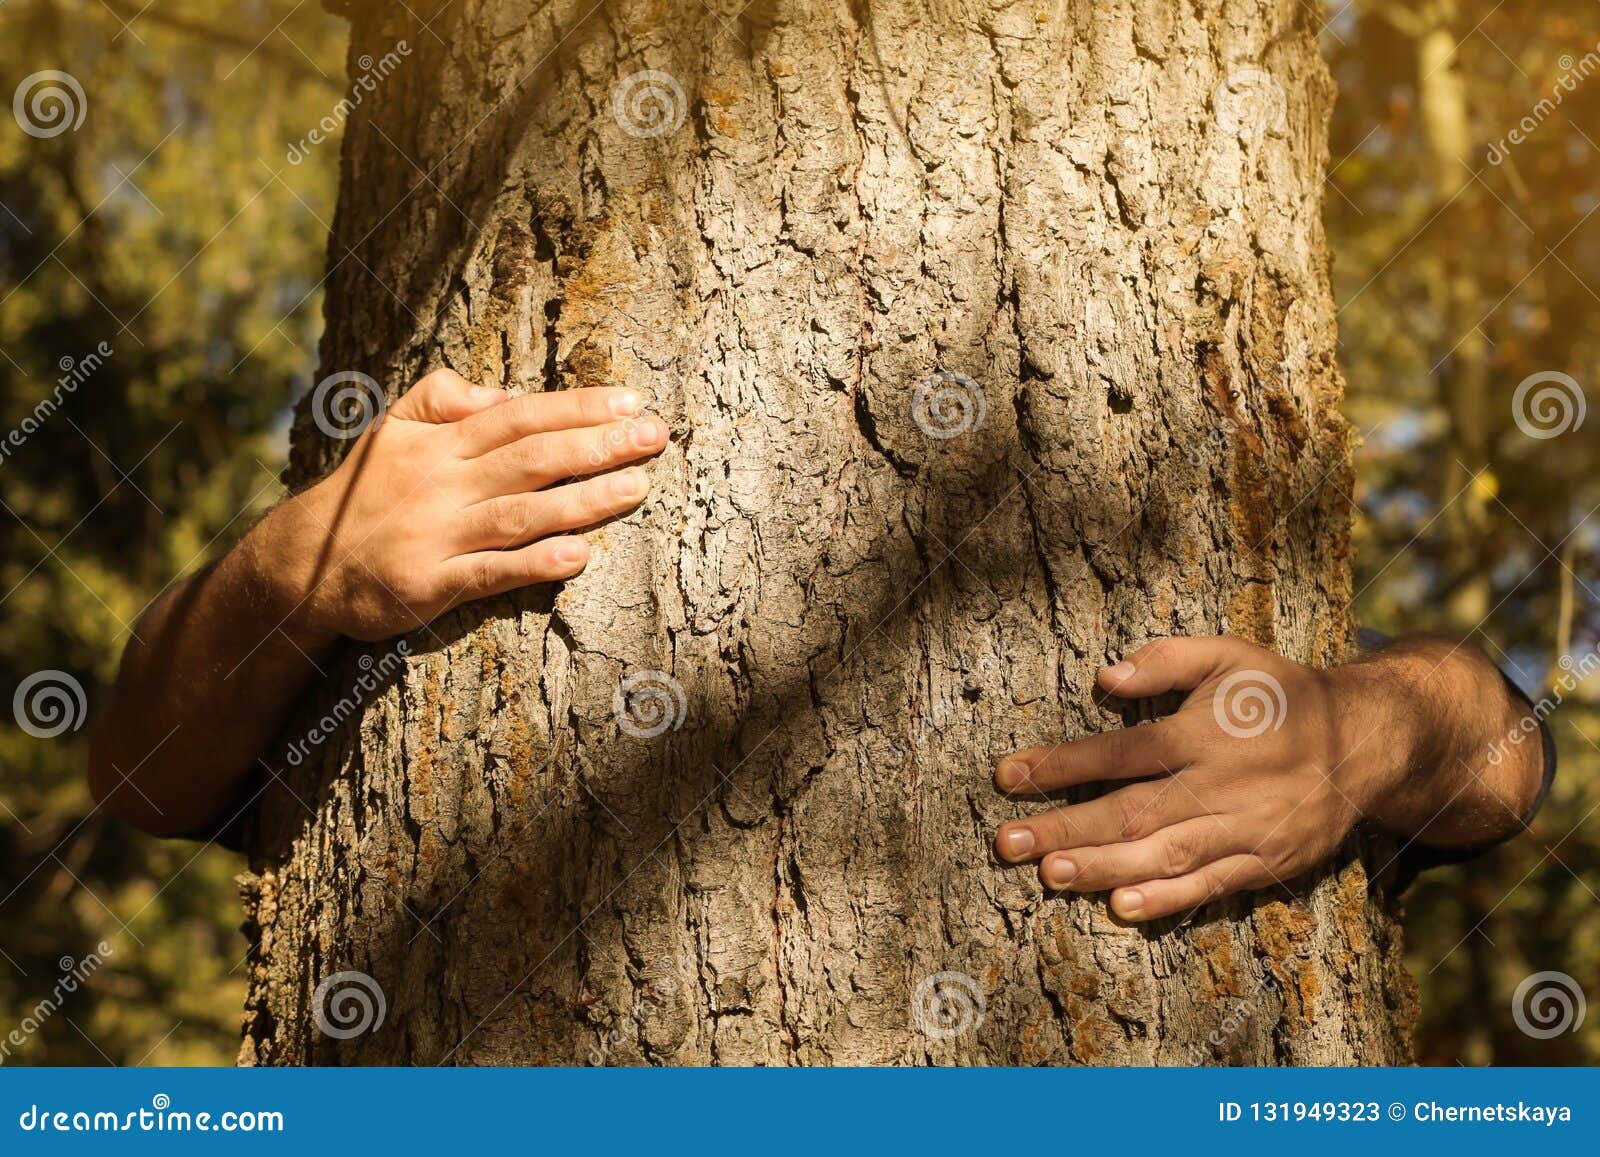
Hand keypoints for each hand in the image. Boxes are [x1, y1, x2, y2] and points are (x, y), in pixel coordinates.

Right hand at [257, 369, 668, 643]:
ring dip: (584, 500)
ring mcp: (438, 535)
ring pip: (521, 512)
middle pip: (531, 459)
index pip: (520, 417)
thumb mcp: (392, 429)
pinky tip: (580, 556)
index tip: (632, 403)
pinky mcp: (431, 584)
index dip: (578, 408)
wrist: (302, 564)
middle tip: (657, 436)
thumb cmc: (364, 494)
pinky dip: (536, 564)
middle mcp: (443, 484)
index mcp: (441, 444)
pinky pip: (491, 573)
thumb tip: (505, 393)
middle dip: (598, 445)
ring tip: (638, 487)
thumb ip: (444, 398)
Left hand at [992, 636, 1410, 922]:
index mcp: (1204, 732)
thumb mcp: (1229, 654)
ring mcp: (1244, 828)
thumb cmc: (1280, 693)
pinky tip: (1121, 906)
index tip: (1006, 775)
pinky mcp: (1265, 862)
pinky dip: (1166, 899)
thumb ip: (1166, 659)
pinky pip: (1209, 886)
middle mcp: (1220, 784)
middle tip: (1005, 842)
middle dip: (1064, 828)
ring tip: (1049, 874)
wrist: (1365, 743)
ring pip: (1163, 854)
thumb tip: (1106, 677)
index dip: (1061, 764)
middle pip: (1132, 811)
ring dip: (1102, 867)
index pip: (1121, 751)